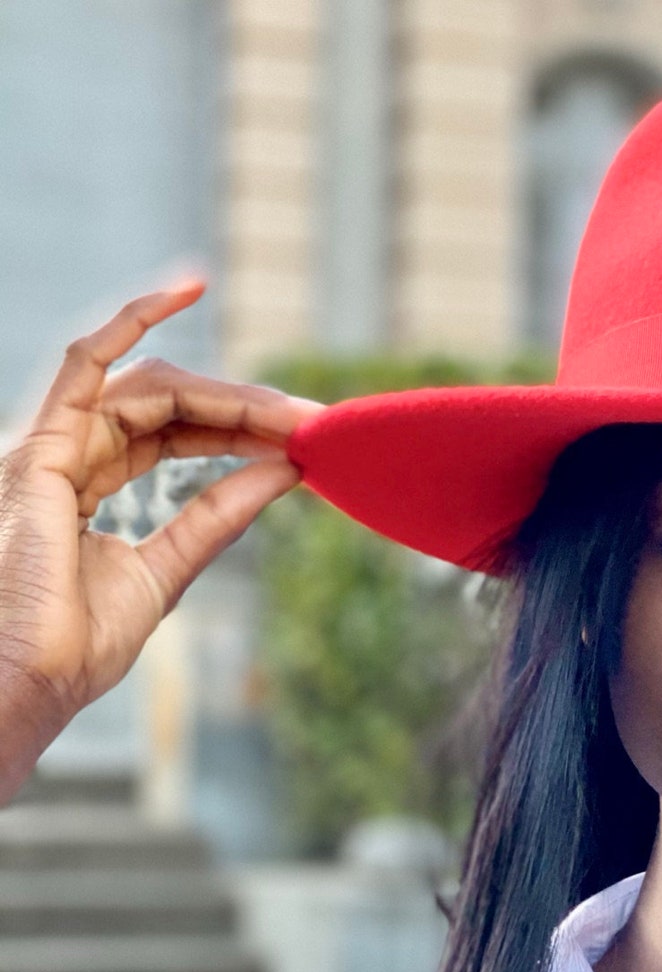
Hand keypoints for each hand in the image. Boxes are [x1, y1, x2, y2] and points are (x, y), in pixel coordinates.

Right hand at [0, 277, 320, 802]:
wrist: (35, 677)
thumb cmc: (82, 640)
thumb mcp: (171, 566)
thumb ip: (220, 515)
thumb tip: (283, 468)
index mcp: (93, 483)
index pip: (178, 432)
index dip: (241, 428)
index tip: (305, 437)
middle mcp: (70, 453)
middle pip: (171, 404)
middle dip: (247, 409)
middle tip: (315, 422)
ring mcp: (53, 446)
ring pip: (150, 387)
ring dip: (227, 394)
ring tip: (291, 414)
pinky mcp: (42, 448)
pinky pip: (84, 362)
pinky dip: (131, 319)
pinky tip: (185, 291)